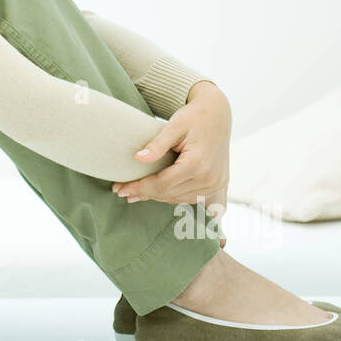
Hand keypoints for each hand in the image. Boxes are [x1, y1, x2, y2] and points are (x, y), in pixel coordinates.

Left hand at [112, 82, 230, 247]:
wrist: (217, 112)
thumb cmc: (193, 116)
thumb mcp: (174, 125)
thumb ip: (157, 144)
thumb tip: (137, 159)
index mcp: (197, 164)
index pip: (161, 184)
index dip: (138, 187)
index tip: (119, 189)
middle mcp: (210, 178)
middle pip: (170, 195)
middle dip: (145, 194)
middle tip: (123, 193)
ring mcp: (217, 184)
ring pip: (181, 201)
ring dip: (160, 199)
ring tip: (140, 194)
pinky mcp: (221, 185)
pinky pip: (208, 208)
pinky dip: (193, 214)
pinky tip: (193, 228)